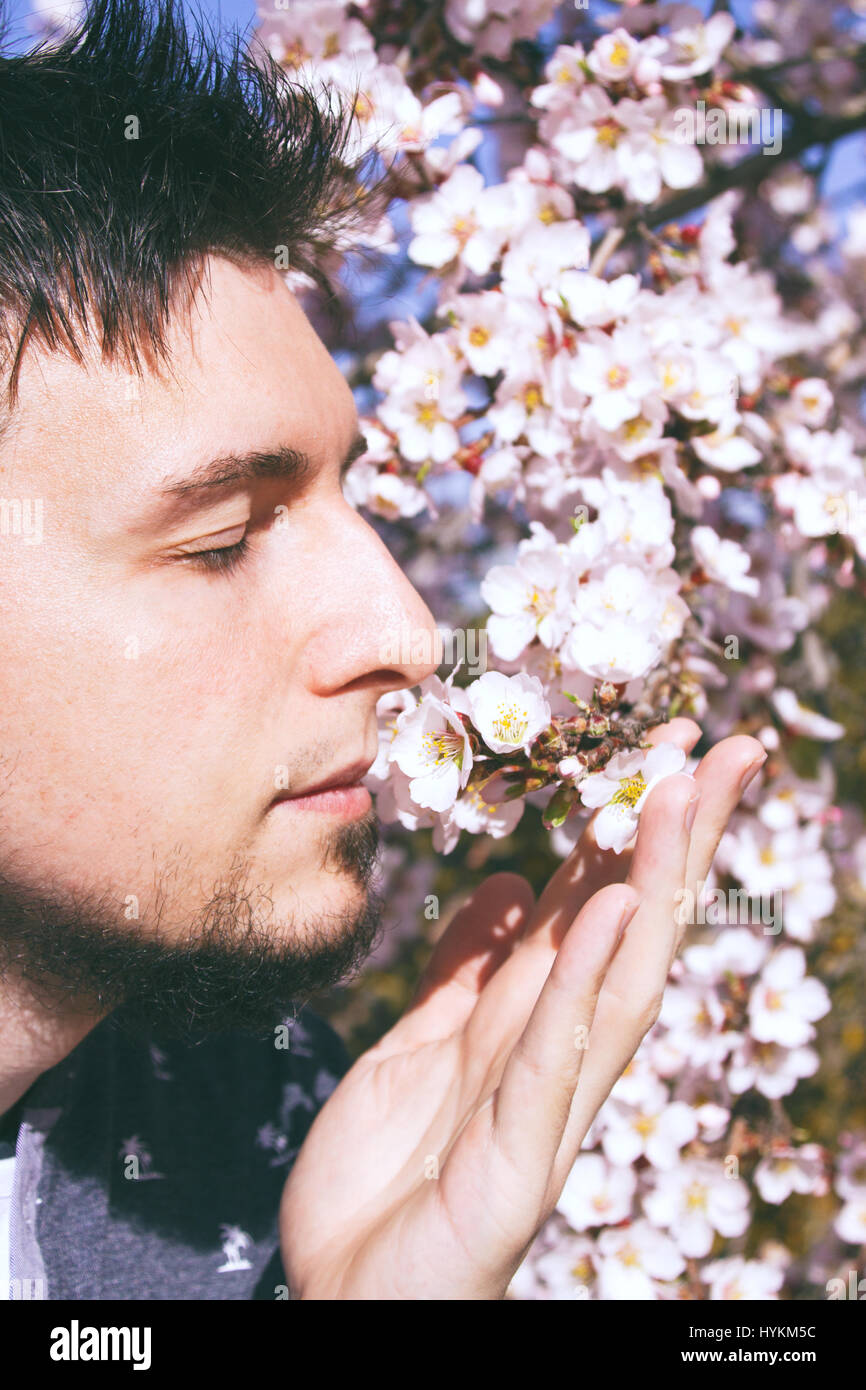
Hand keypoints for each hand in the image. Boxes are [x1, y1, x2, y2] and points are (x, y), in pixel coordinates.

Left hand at [279, 721, 765, 1299]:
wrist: (340, 1300)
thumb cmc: (386, 1181)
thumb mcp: (415, 1048)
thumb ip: (464, 972)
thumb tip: (509, 882)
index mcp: (530, 1029)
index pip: (597, 915)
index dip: (632, 834)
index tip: (667, 752)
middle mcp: (555, 1059)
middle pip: (632, 934)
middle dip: (677, 841)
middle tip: (726, 750)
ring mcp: (542, 1111)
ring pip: (616, 984)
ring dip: (652, 886)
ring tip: (680, 797)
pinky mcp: (513, 1165)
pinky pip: (552, 1060)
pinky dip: (582, 985)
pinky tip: (609, 913)